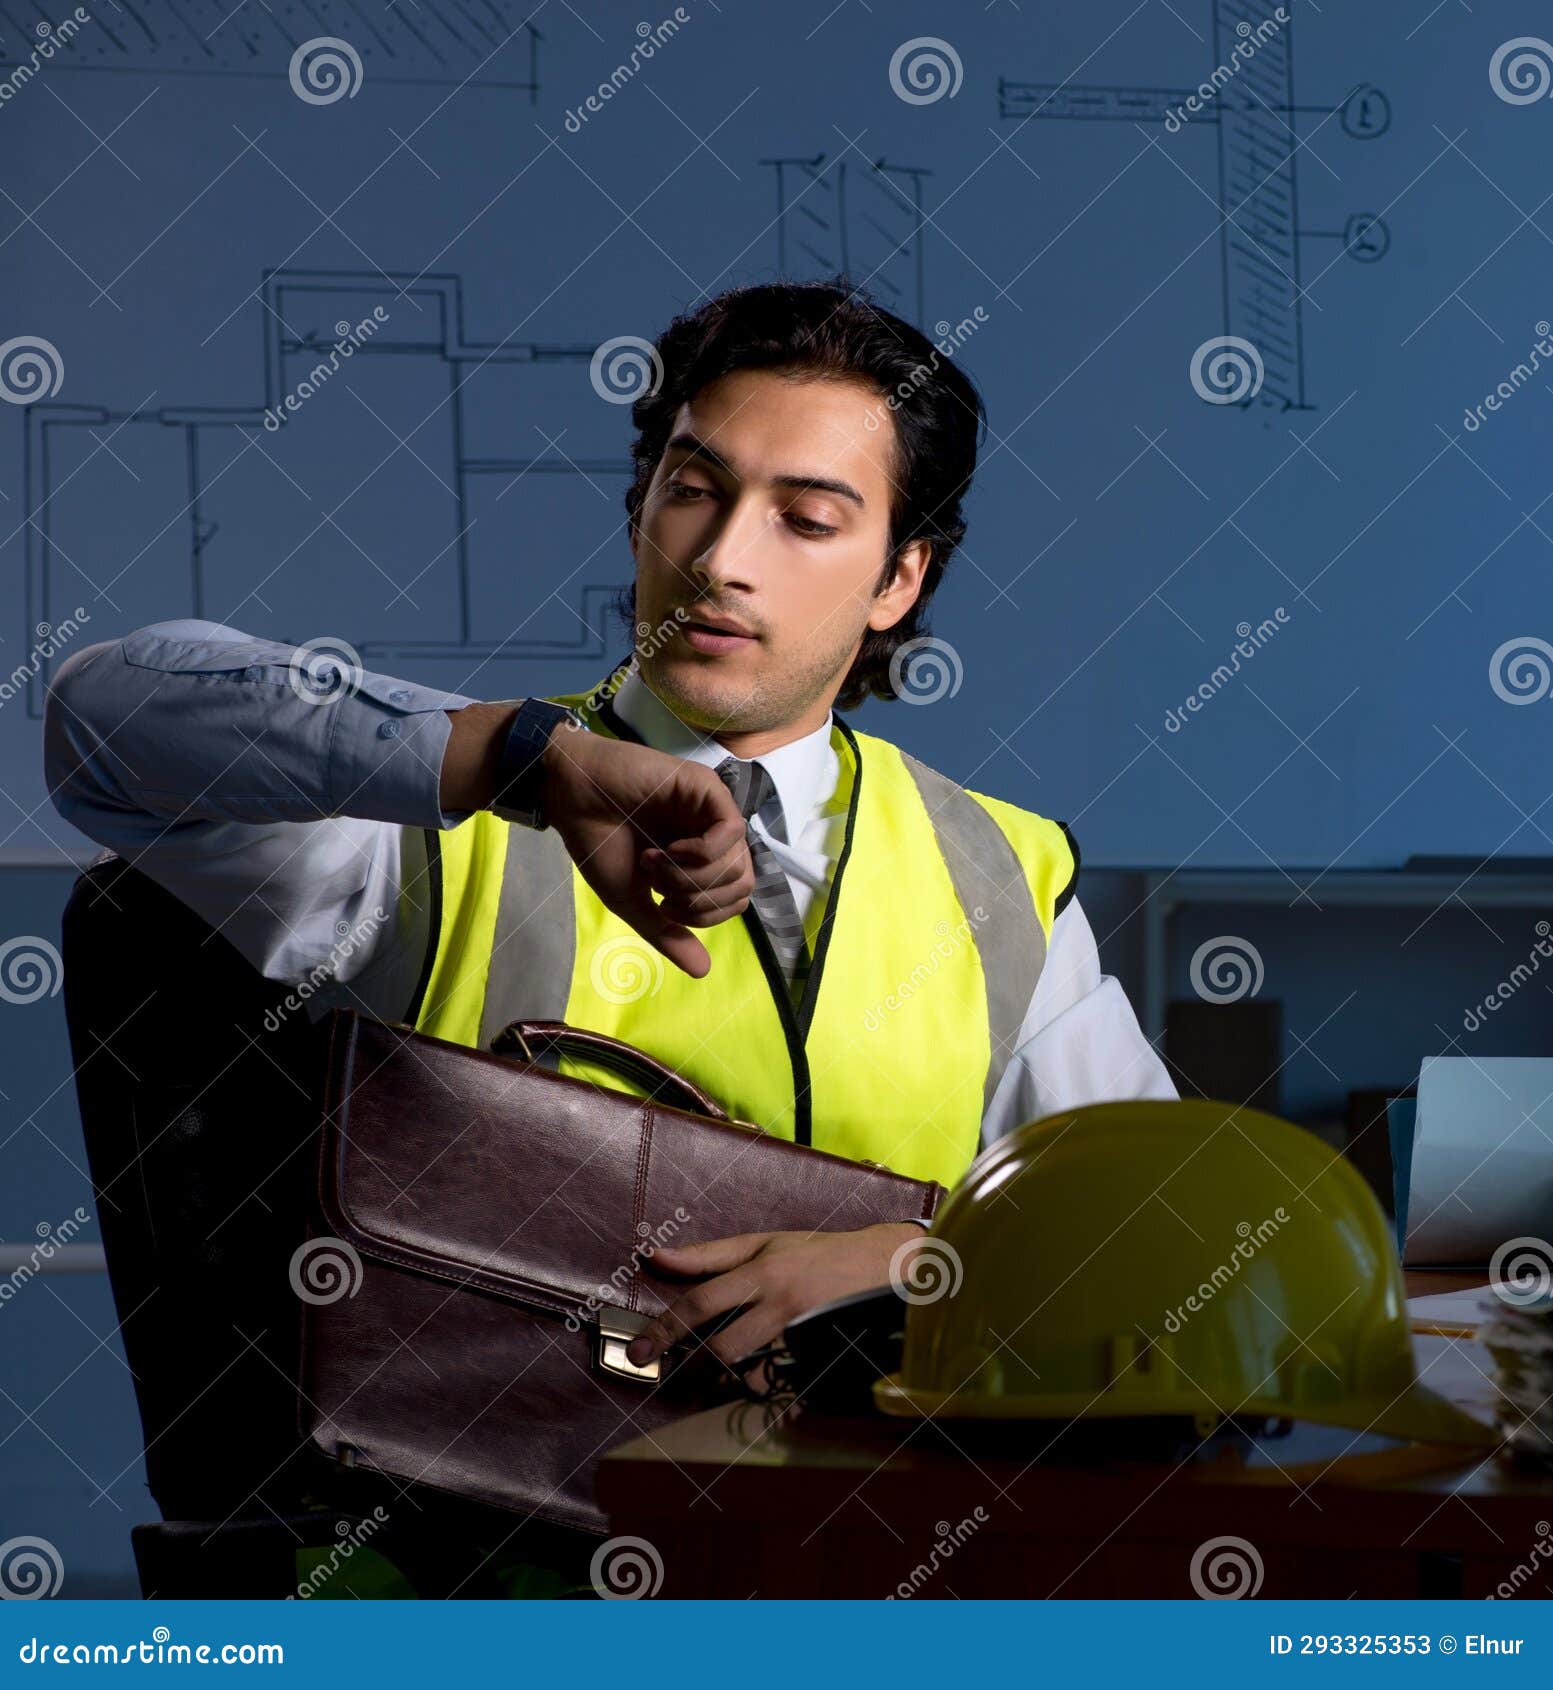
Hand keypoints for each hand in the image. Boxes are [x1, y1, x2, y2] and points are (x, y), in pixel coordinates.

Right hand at [542, 725, 755, 977]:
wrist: (573, 800)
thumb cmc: (599, 843)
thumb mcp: (632, 900)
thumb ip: (667, 932)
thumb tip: (703, 972)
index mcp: (701, 861)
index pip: (734, 900)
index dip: (704, 915)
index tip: (663, 904)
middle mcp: (713, 836)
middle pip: (743, 885)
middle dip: (700, 899)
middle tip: (660, 888)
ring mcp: (712, 811)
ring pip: (739, 862)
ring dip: (691, 876)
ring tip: (653, 862)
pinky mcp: (707, 788)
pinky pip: (732, 831)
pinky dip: (702, 852)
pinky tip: (670, 848)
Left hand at [623, 1222, 923, 1370]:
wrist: (882, 1263)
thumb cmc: (815, 1251)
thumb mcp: (763, 1241)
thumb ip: (708, 1254)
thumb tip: (655, 1255)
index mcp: (762, 1272)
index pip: (701, 1303)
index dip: (665, 1331)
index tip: (638, 1353)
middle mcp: (781, 1304)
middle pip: (723, 1350)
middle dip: (693, 1371)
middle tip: (676, 1378)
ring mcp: (804, 1335)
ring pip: (753, 1376)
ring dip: (728, 1386)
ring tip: (714, 1384)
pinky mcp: (823, 1357)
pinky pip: (785, 1387)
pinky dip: (764, 1391)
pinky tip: (756, 1387)